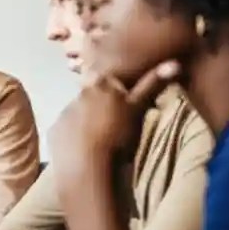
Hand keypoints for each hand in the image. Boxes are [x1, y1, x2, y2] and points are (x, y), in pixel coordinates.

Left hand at [49, 60, 180, 178]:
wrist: (87, 166)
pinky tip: (84, 147)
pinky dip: (74, 135)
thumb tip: (174, 63)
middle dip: (103, 104)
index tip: (128, 103)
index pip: (111, 79)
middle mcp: (78, 94)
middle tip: (116, 123)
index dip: (120, 90)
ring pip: (79, 112)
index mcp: (99, 84)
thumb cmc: (117, 135)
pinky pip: (66, 129)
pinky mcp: (54, 131)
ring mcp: (63, 113)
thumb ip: (153, 85)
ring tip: (101, 138)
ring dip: (88, 120)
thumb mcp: (138, 109)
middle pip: (93, 94)